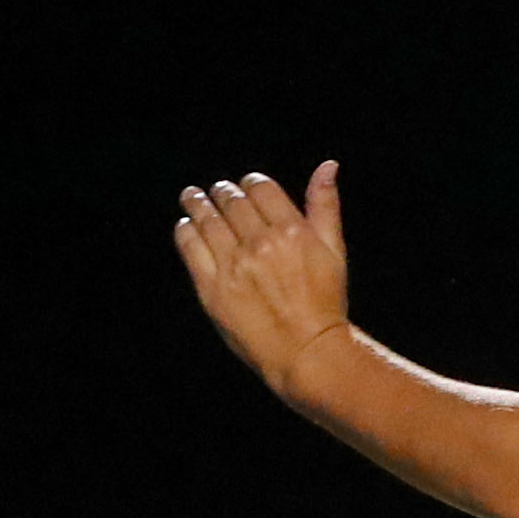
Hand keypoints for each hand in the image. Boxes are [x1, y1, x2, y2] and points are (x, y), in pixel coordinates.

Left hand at [172, 165, 350, 398]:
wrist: (307, 351)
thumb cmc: (325, 303)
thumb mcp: (334, 250)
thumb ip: (324, 206)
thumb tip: (327, 166)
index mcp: (291, 230)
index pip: (260, 189)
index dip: (248, 183)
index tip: (243, 186)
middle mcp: (259, 243)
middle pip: (231, 201)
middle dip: (222, 192)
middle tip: (215, 191)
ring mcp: (233, 266)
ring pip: (207, 220)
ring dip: (197, 204)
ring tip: (191, 197)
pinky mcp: (213, 289)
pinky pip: (191, 248)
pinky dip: (185, 232)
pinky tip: (185, 226)